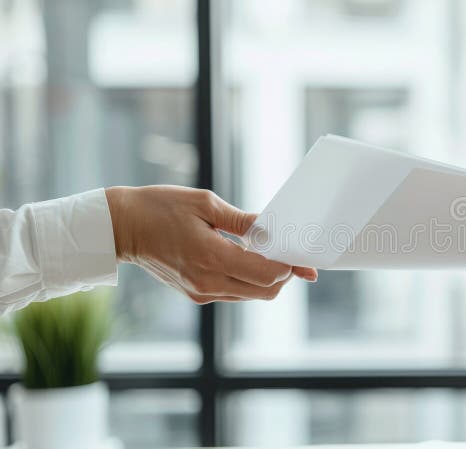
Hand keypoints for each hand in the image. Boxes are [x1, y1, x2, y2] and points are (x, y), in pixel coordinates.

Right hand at [105, 186, 316, 303]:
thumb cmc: (160, 207)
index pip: (267, 274)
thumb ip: (243, 221)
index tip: (298, 253)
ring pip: (252, 295)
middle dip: (283, 275)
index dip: (288, 265)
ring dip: (266, 279)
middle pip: (265, 292)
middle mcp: (208, 283)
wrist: (121, 227)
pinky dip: (248, 280)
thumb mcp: (206, 204)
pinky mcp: (196, 295)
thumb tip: (273, 229)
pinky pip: (235, 293)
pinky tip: (246, 259)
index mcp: (212, 258)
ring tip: (267, 253)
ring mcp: (201, 293)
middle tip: (287, 254)